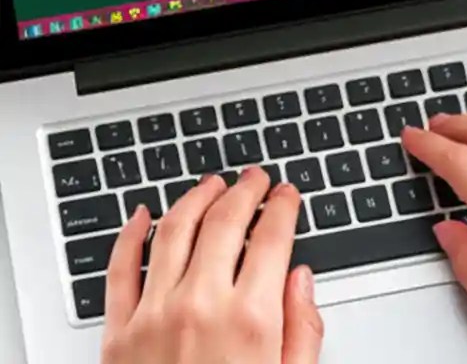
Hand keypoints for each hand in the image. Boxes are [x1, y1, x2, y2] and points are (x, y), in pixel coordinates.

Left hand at [101, 168, 323, 363]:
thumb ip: (302, 330)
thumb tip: (301, 281)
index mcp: (252, 320)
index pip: (273, 238)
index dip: (283, 206)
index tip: (286, 195)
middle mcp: (201, 308)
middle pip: (223, 223)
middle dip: (244, 190)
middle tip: (253, 179)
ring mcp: (154, 317)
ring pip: (173, 232)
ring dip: (195, 198)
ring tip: (211, 185)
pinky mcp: (118, 333)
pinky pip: (120, 270)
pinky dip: (129, 235)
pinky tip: (141, 215)